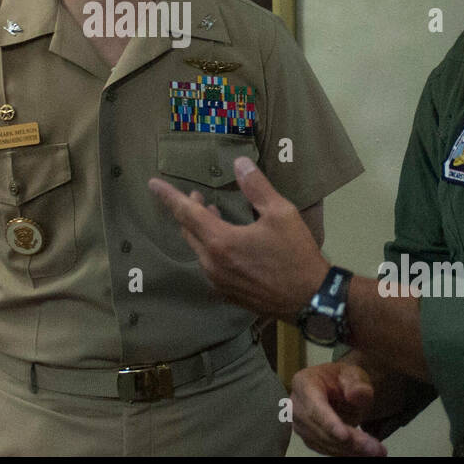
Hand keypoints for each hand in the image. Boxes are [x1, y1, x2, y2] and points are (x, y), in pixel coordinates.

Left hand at [148, 155, 329, 319]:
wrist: (311, 299)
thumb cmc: (296, 254)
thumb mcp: (281, 213)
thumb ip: (256, 187)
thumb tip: (238, 163)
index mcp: (220, 241)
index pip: (186, 212)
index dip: (168, 196)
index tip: (152, 184)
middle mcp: (212, 263)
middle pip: (189, 232)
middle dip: (188, 211)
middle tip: (196, 195)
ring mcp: (218, 282)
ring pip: (199, 251)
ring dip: (201, 231)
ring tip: (212, 215)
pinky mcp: (228, 294)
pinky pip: (210, 267)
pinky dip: (211, 250)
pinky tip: (225, 245)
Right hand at [292, 361, 387, 456]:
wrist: (339, 389)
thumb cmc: (345, 379)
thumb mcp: (355, 374)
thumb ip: (357, 384)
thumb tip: (355, 395)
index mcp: (303, 383)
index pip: (314, 406)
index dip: (329, 422)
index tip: (345, 436)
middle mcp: (296, 406)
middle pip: (320, 429)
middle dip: (348, 442)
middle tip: (376, 449)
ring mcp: (300, 424)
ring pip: (324, 443)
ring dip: (350, 450)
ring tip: (377, 451)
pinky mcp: (309, 438)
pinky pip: (327, 449)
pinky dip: (347, 453)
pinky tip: (365, 453)